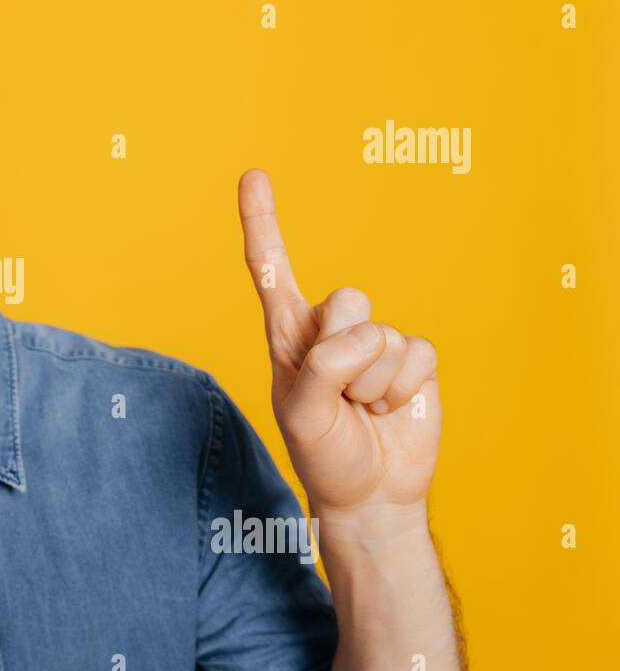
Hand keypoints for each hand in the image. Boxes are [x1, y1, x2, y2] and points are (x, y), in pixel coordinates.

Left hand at [237, 169, 440, 518]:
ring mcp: (374, 343)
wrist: (371, 495)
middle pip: (346, 301)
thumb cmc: (325, 455)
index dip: (262, 223)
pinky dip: (402, 390)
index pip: (271, 271)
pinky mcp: (413, 359)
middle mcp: (330, 331)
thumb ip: (321, 370)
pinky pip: (417, 354)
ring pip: (382, 334)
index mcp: (289, 336)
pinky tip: (390, 409)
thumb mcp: (303, 418)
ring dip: (373, 383)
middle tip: (339, 398)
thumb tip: (359, 337)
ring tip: (362, 409)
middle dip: (345, 354)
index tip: (252, 176)